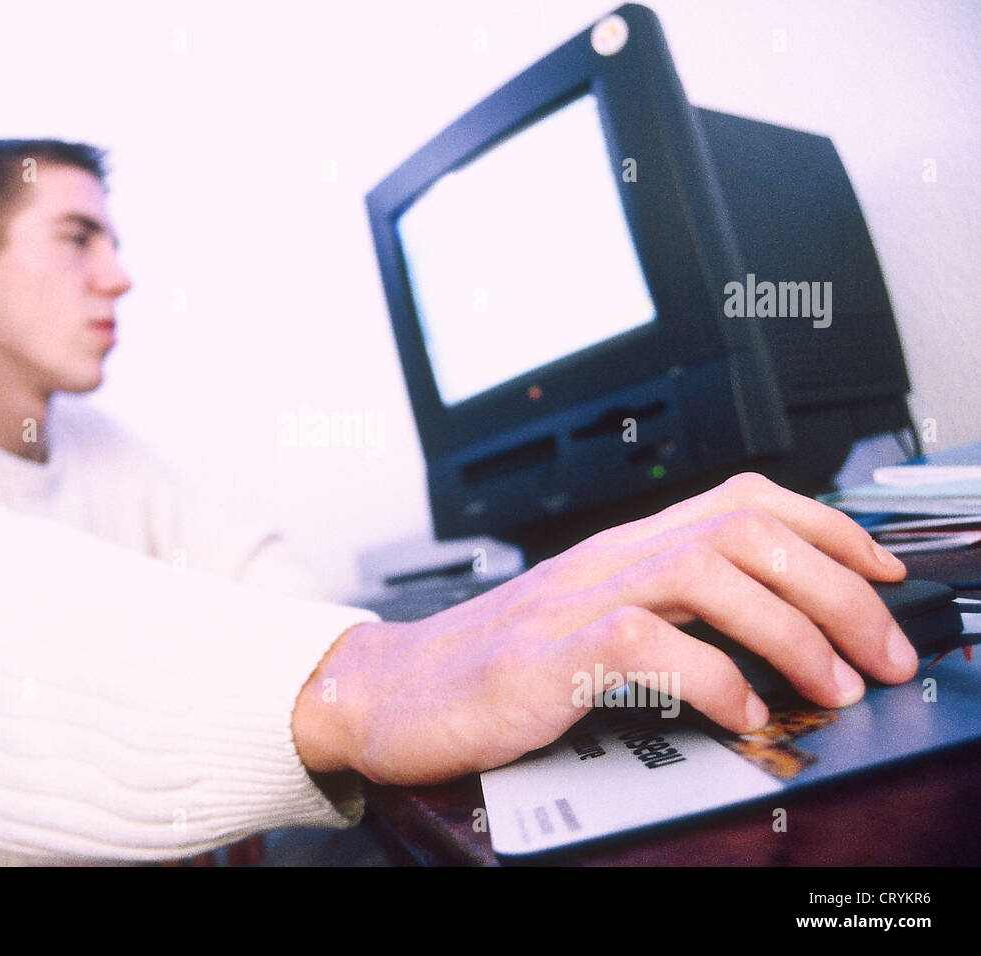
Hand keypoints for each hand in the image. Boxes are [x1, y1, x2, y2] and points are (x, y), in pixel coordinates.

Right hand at [292, 473, 915, 784]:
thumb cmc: (490, 670)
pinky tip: (740, 712)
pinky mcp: (546, 654)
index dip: (830, 528)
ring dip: (792, 630)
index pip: (743, 500)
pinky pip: (650, 644)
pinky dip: (714, 678)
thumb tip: (768, 637)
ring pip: (710, 571)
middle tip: (881, 653)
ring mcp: (574, 600)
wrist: (388, 692)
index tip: (883, 573)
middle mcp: (606, 559)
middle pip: (747, 529)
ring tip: (829, 685)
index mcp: (621, 548)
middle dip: (839, 588)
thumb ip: (666, 616)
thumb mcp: (589, 627)